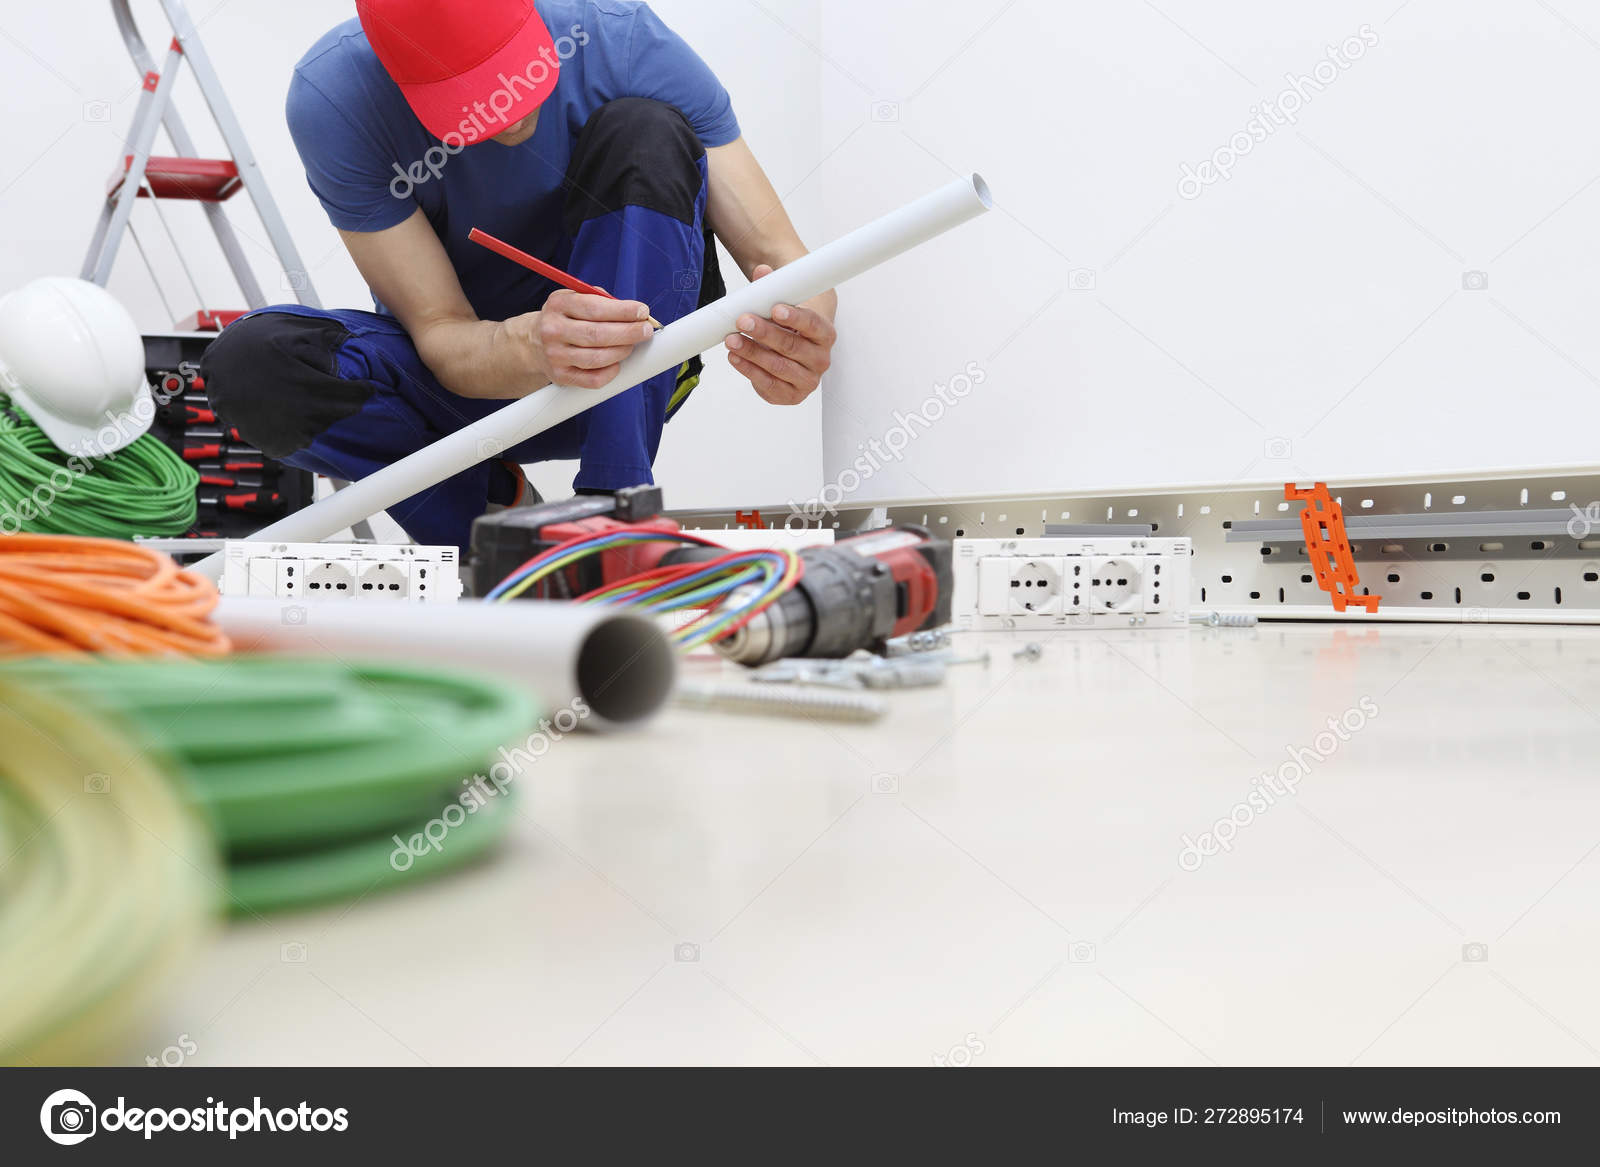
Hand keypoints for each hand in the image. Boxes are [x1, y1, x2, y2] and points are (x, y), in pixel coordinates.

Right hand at [519, 289, 655, 388]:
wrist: (534, 343)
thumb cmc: (565, 319)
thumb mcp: (574, 299)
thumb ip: (601, 300)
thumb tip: (635, 312)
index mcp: (558, 305)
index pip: (595, 308)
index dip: (623, 311)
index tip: (642, 311)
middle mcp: (553, 330)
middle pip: (598, 334)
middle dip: (629, 332)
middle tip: (645, 330)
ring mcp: (555, 355)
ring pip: (598, 358)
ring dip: (622, 351)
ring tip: (632, 345)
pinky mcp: (561, 376)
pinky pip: (593, 379)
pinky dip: (611, 372)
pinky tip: (617, 363)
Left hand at [724, 265, 835, 404]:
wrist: (795, 349)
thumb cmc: (791, 326)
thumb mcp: (784, 305)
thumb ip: (773, 288)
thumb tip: (761, 271)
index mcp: (825, 334)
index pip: (813, 325)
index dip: (794, 317)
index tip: (775, 309)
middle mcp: (821, 359)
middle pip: (792, 347)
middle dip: (765, 333)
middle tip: (743, 321)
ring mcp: (808, 380)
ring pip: (778, 367)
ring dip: (752, 352)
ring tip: (732, 340)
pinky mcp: (791, 395)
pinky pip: (768, 384)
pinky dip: (749, 370)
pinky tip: (735, 358)